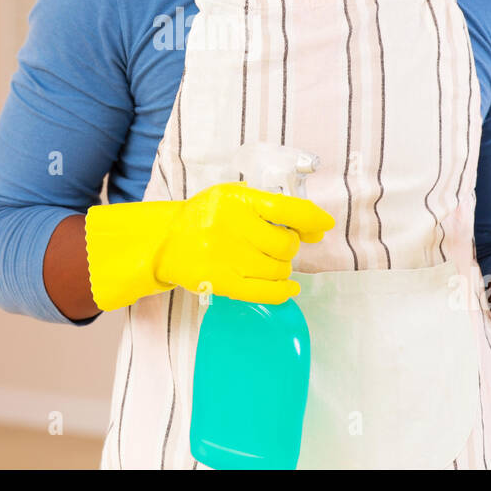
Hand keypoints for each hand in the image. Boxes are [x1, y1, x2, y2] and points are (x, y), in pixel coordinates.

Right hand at [84, 181, 334, 310]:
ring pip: (279, 269)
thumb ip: (271, 208)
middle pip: (286, 244)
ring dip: (282, 268)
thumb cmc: (205, 217)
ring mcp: (227, 257)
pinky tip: (289, 288)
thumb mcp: (233, 198)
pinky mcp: (222, 283)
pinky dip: (283, 291)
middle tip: (278, 245)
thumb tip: (317, 228)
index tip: (325, 225)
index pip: (286, 208)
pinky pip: (265, 292)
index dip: (311, 218)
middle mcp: (233, 227)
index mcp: (237, 200)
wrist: (165, 241)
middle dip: (289, 246)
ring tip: (268, 261)